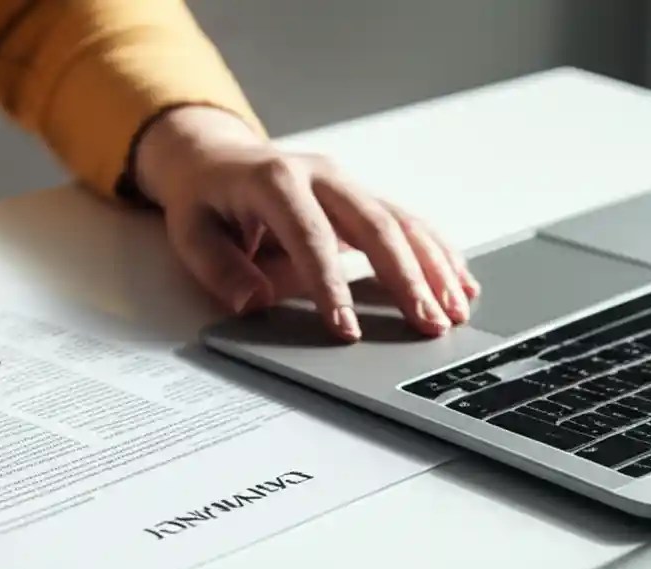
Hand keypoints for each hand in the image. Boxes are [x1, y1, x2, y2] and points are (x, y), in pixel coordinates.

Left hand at [133, 106, 479, 341]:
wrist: (215, 158)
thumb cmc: (204, 200)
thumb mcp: (190, 233)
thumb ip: (219, 269)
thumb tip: (253, 302)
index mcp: (275, 181)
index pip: (310, 237)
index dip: (330, 286)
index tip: (346, 329)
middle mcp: (321, 176)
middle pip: (375, 225)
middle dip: (406, 278)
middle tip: (428, 323)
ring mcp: (347, 184)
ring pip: (402, 222)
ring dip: (434, 268)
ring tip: (456, 310)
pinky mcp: (363, 197)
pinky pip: (409, 222)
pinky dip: (438, 253)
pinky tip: (461, 282)